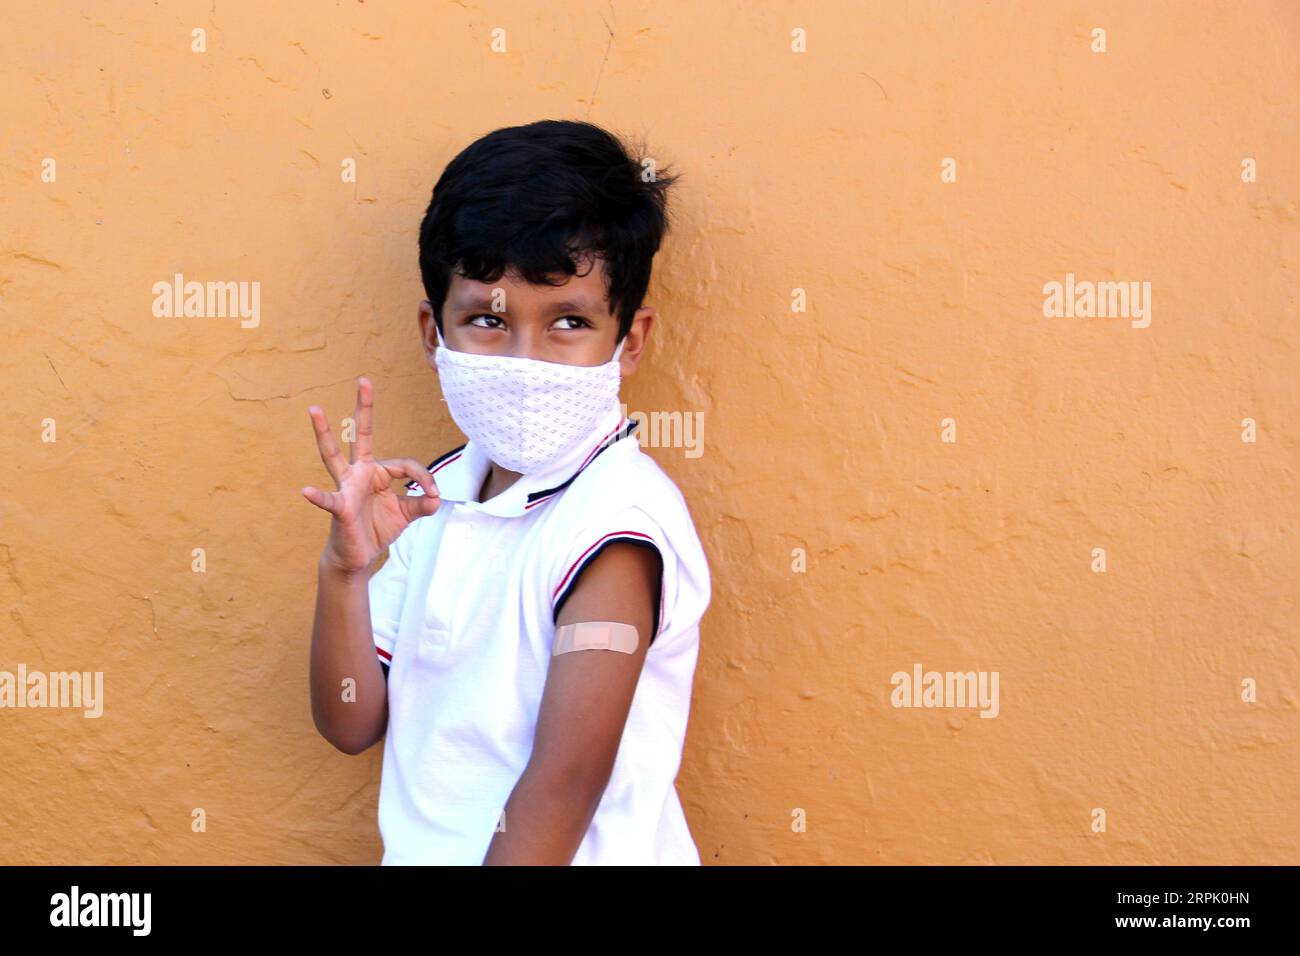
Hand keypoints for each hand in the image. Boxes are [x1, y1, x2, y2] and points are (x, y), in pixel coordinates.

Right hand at [302, 377, 440, 574]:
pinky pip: (329, 500)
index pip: (406, 465)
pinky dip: (318, 496)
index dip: (424, 479)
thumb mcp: (406, 515)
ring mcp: (346, 487)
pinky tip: (306, 492)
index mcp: (377, 472)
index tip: (434, 494)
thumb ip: (421, 504)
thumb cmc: (377, 528)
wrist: (357, 556)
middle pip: (361, 435)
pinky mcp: (340, 508)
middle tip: (364, 380)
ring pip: (333, 455)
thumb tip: (436, 498)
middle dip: (364, 409)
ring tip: (314, 410)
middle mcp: (359, 473)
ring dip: (324, 433)